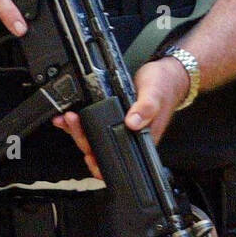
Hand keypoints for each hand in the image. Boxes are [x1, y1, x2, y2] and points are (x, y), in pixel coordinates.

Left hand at [51, 56, 190, 180]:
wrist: (167, 74)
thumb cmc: (165, 87)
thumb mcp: (155, 94)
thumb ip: (146, 108)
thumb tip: (133, 122)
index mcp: (142, 138)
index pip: (118, 158)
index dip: (100, 161)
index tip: (87, 152)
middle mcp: (130, 136)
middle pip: (101, 150)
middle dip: (83, 139)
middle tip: (73, 121)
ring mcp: (121, 128)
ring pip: (95, 139)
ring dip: (78, 131)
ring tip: (68, 119)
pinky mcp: (115, 118)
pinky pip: (95, 126)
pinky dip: (80, 123)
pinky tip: (70, 118)